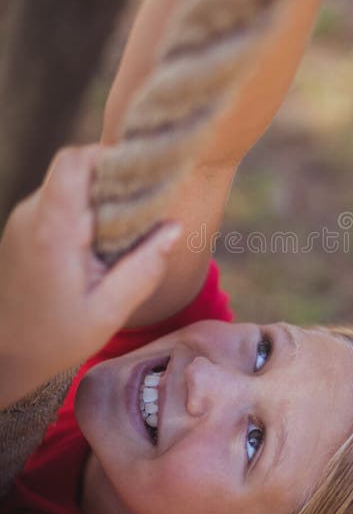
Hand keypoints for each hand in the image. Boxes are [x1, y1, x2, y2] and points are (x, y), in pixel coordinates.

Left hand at [0, 146, 180, 407]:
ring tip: (122, 235)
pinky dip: (82, 215)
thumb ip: (144, 268)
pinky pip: (58, 205)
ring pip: (67, 187)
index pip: (74, 161)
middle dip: (111, 183)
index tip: (139, 177)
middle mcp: (32, 216)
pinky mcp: (22, 231)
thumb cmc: (55, 339)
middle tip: (141, 211)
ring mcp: (23, 222)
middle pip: (74, 171)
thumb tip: (175, 228)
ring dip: (97, 202)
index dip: (107, 157)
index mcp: (53, 231)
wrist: (4, 357)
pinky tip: (99, 247)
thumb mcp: (109, 311)